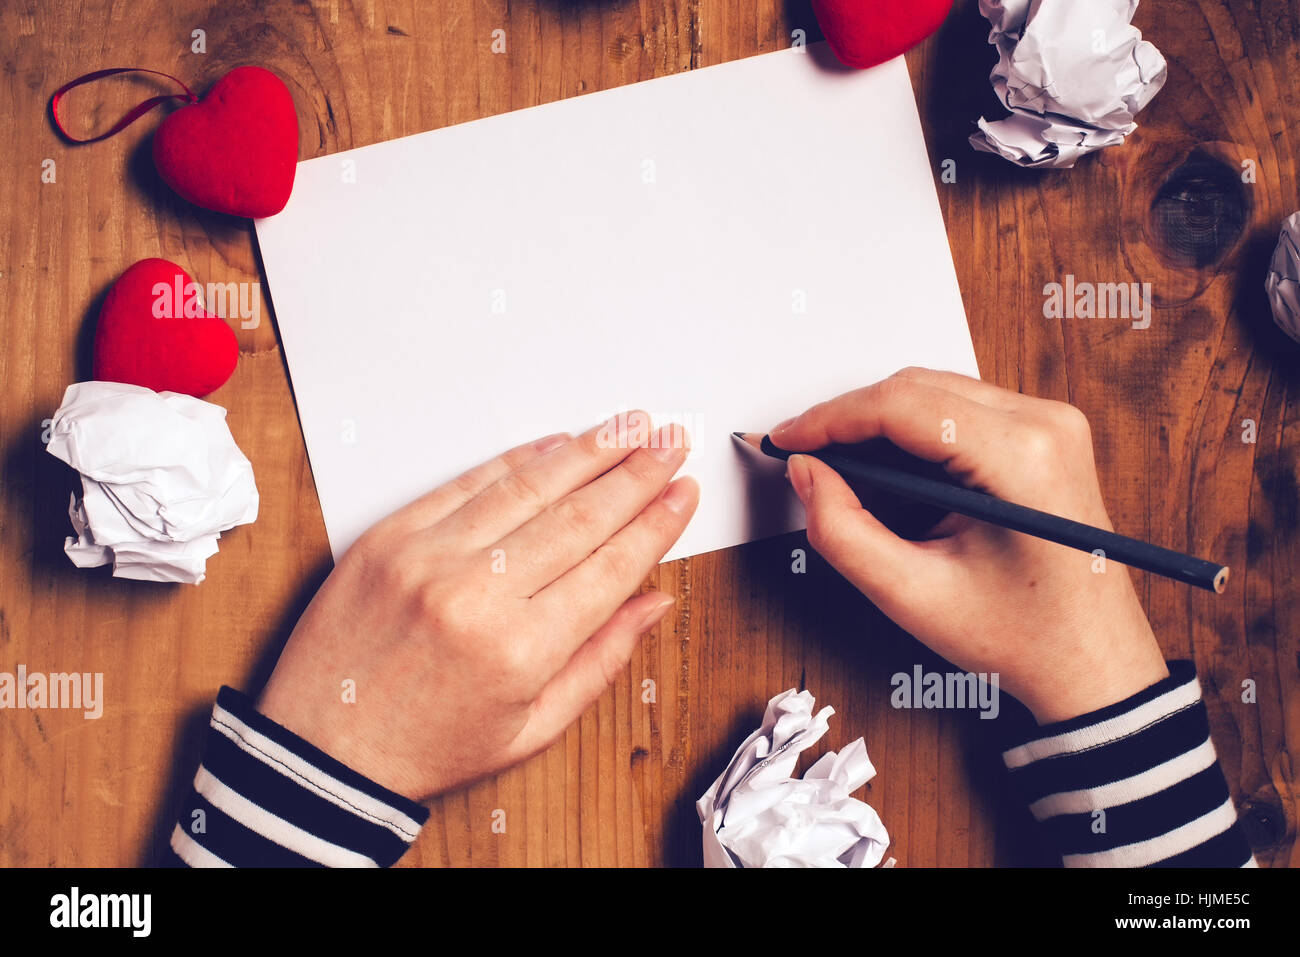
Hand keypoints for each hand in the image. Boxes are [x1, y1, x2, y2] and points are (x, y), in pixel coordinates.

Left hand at [256, 413, 697, 800]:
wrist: (321, 750)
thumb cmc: (428, 746)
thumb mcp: (532, 729)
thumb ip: (601, 660)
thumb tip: (654, 601)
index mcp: (520, 650)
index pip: (612, 566)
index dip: (657, 522)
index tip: (685, 492)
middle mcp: (477, 593)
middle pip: (579, 516)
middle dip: (636, 473)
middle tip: (670, 441)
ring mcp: (429, 557)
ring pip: (528, 487)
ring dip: (587, 450)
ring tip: (629, 425)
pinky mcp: (392, 535)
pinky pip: (468, 482)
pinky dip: (518, 458)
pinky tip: (557, 443)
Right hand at [764, 367, 1167, 723]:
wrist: (1092, 664)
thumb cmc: (1020, 637)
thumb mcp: (912, 594)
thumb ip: (842, 531)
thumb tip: (805, 472)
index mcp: (1021, 457)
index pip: (901, 406)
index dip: (829, 418)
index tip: (784, 439)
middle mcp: (1045, 423)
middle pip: (916, 388)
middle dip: (849, 419)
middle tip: (801, 457)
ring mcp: (1052, 423)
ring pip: (935, 393)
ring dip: (878, 424)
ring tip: (837, 469)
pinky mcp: (1047, 434)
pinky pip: (961, 409)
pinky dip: (912, 433)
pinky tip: (884, 472)